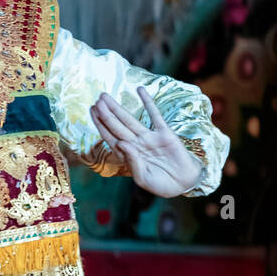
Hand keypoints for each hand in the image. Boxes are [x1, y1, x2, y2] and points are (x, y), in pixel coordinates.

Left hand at [89, 87, 203, 197]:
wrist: (184, 184)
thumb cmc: (162, 184)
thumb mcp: (143, 178)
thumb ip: (132, 161)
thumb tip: (122, 143)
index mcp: (129, 156)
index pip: (110, 137)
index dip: (100, 124)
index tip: (92, 111)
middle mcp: (136, 144)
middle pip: (117, 126)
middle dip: (106, 113)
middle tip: (97, 99)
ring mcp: (149, 138)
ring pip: (130, 120)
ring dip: (118, 108)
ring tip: (106, 96)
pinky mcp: (164, 133)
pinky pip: (155, 115)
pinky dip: (148, 102)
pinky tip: (140, 90)